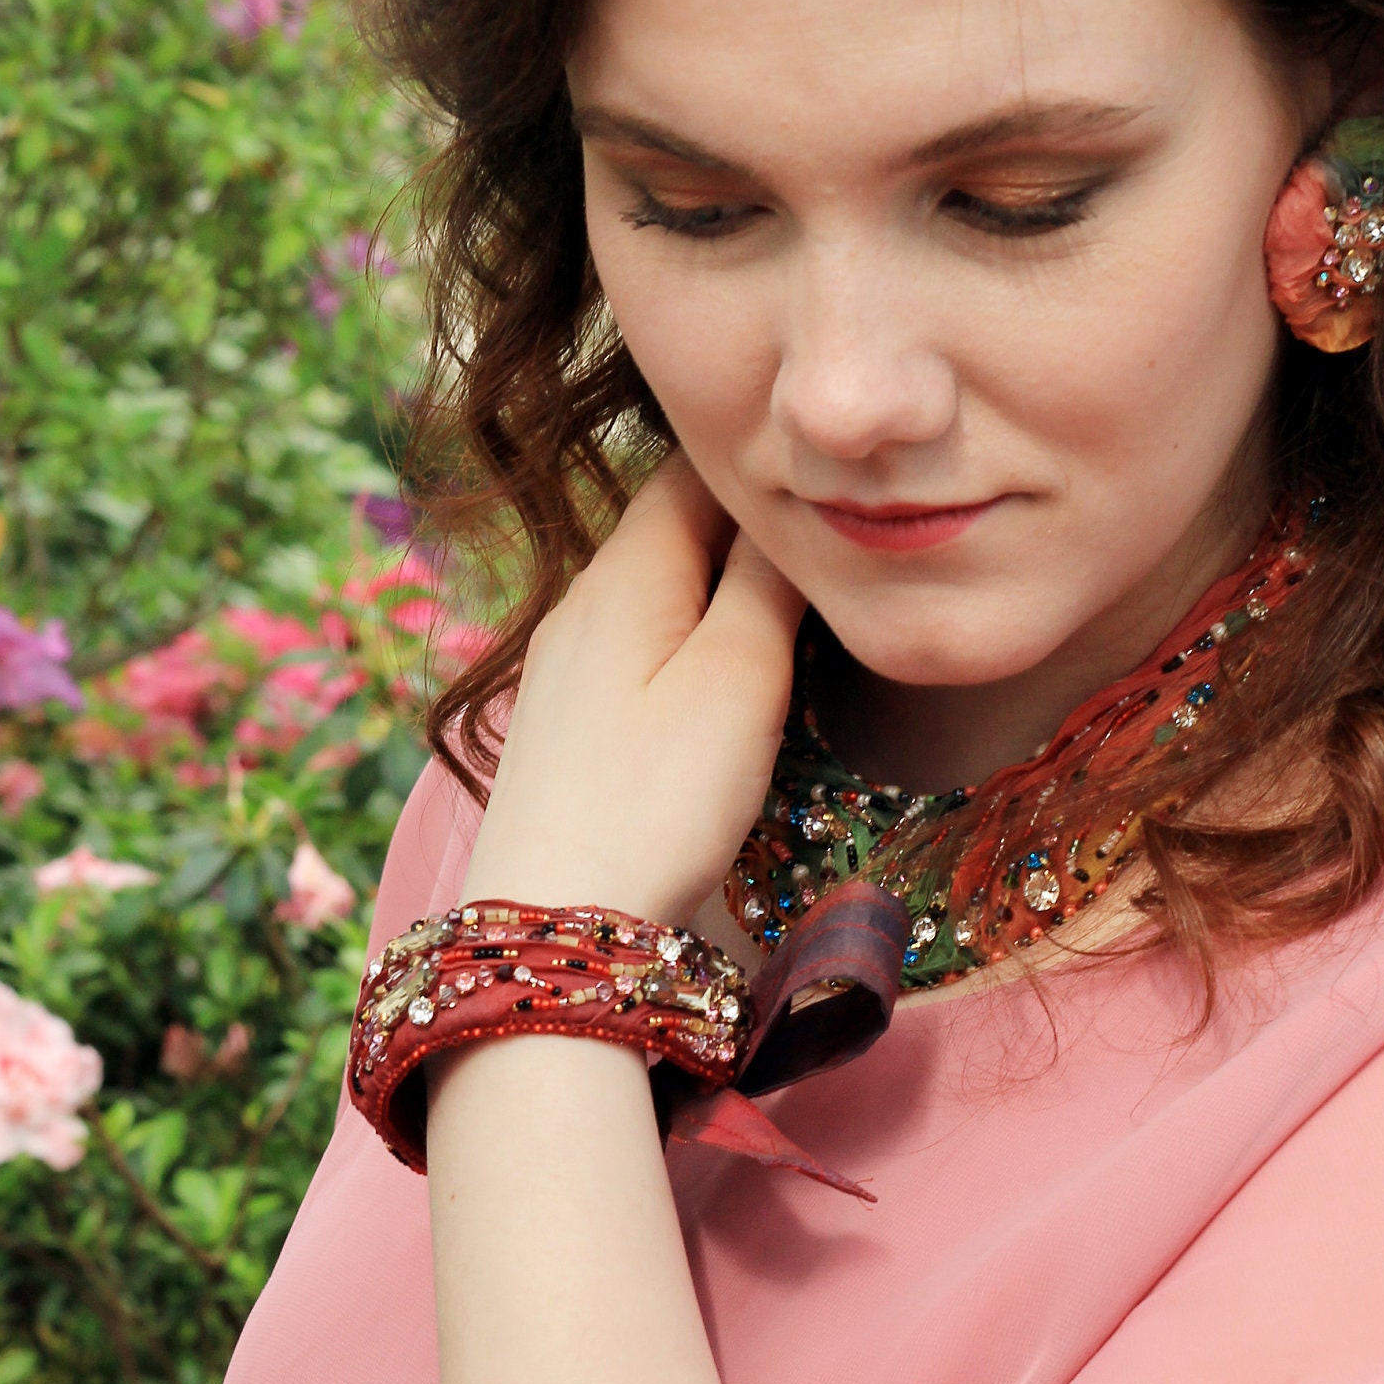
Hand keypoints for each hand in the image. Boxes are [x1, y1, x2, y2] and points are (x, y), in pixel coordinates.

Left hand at [461, 458, 803, 930]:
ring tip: (794, 610)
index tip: (829, 478)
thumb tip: (792, 504)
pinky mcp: (567, 717)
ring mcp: (567, 659)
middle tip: (831, 545)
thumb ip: (768, 578)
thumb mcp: (740, 675)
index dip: (763, 465)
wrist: (552, 918)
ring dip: (722, 586)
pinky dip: (690, 636)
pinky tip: (726, 677)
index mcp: (625, 568)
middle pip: (675, 524)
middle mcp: (583, 598)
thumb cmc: (656, 796)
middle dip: (749, 525)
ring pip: (659, 586)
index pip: (693, 467)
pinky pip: (640, 641)